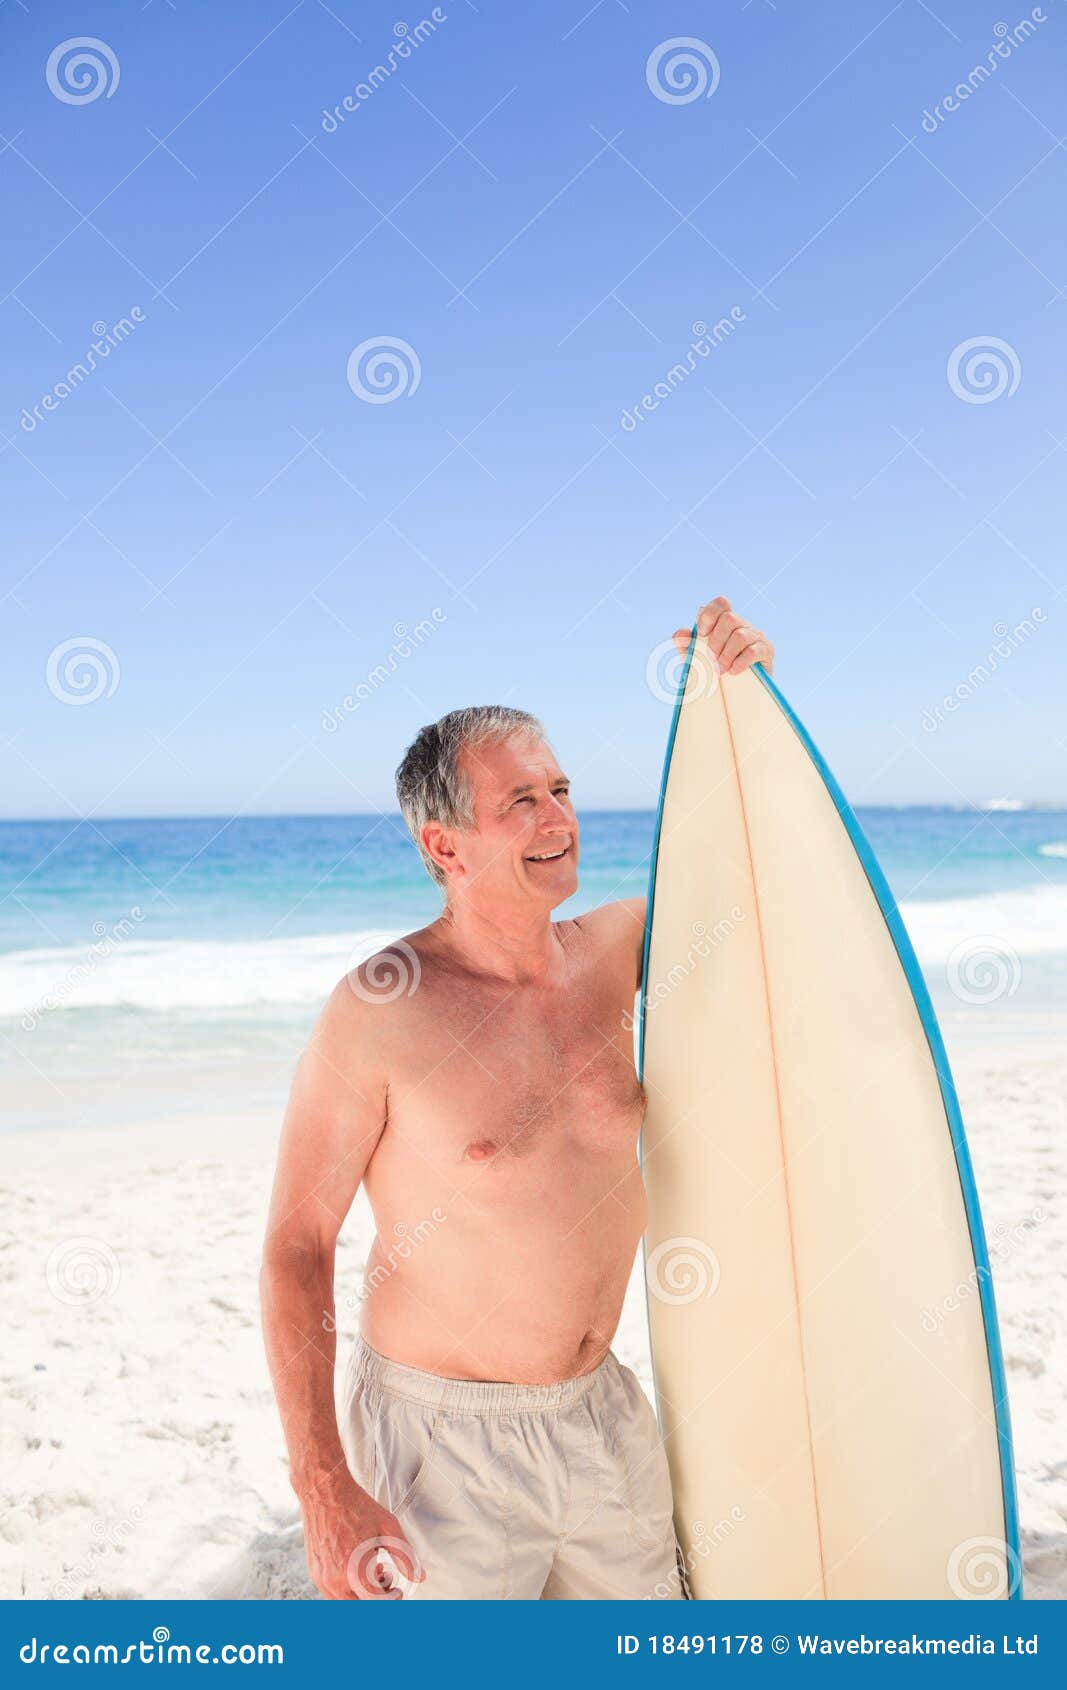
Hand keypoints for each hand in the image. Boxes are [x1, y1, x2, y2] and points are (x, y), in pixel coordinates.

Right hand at [299, 1470, 424, 1599]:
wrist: (324, 1493)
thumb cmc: (355, 1507)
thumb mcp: (387, 1528)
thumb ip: (405, 1556)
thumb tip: (419, 1577)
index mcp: (355, 1571)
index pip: (377, 1604)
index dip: (391, 1600)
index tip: (397, 1590)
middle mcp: (335, 1580)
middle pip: (360, 1608)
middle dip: (377, 1599)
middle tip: (387, 1579)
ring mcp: (322, 1579)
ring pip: (346, 1604)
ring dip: (362, 1595)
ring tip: (373, 1569)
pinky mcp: (315, 1573)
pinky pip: (333, 1594)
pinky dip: (348, 1588)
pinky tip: (357, 1565)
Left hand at [672, 597, 773, 676]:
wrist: (738, 691)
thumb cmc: (717, 669)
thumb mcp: (698, 658)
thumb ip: (686, 645)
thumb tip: (680, 634)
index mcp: (725, 622)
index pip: (721, 603)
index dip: (709, 615)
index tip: (701, 634)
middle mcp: (742, 624)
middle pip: (729, 618)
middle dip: (716, 641)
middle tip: (710, 659)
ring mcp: (756, 636)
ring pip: (740, 635)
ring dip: (726, 655)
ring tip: (720, 670)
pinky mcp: (766, 650)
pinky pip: (753, 651)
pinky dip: (740, 662)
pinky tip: (733, 672)